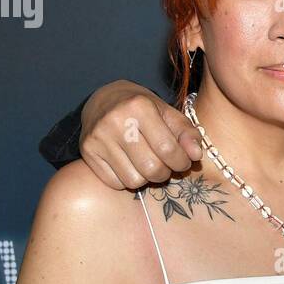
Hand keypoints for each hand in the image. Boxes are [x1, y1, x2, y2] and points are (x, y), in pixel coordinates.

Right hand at [79, 80, 202, 189]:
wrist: (104, 100)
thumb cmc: (142, 108)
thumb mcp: (168, 113)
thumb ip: (187, 133)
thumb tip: (196, 156)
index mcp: (139, 107)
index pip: (168, 149)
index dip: (181, 162)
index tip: (183, 161)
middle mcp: (115, 121)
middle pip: (151, 168)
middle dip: (165, 173)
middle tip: (167, 166)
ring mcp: (98, 138)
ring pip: (134, 180)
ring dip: (147, 178)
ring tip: (148, 164)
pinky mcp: (87, 152)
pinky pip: (116, 183)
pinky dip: (128, 179)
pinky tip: (130, 164)